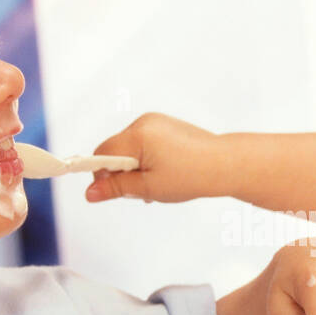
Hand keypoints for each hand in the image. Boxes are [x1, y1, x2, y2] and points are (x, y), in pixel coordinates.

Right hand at [86, 112, 222, 203]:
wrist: (226, 164)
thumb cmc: (192, 175)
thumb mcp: (148, 188)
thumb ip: (116, 188)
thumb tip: (90, 193)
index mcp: (138, 135)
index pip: (102, 153)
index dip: (101, 174)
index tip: (110, 191)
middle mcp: (144, 122)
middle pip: (115, 150)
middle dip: (122, 173)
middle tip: (142, 192)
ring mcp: (156, 122)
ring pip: (130, 148)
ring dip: (135, 168)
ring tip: (157, 185)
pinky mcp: (166, 125)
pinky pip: (144, 143)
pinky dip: (147, 160)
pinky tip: (163, 174)